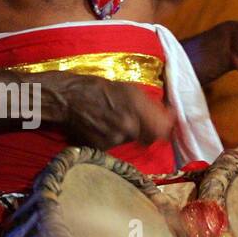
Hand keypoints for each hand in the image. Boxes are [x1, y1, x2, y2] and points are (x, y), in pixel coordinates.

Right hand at [46, 72, 175, 148]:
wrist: (68, 99)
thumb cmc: (98, 88)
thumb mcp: (128, 89)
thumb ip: (150, 105)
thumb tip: (170, 116)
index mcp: (137, 107)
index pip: (163, 129)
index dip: (166, 127)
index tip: (166, 123)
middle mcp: (128, 125)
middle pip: (149, 138)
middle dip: (146, 130)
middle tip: (135, 120)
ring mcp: (115, 139)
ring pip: (131, 141)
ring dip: (128, 133)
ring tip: (114, 119)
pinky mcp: (103, 147)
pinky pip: (116, 145)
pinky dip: (113, 138)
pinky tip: (103, 126)